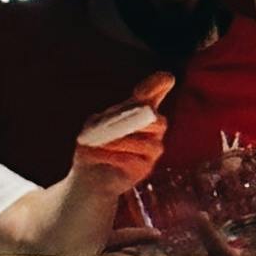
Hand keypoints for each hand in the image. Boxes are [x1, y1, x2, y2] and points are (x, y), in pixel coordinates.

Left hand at [67, 77, 174, 199]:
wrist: (87, 176)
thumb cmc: (93, 146)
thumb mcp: (93, 126)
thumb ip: (102, 121)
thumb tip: (111, 124)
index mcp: (140, 111)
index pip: (156, 92)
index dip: (160, 85)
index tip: (168, 79)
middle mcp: (152, 129)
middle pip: (158, 121)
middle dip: (139, 120)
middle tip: (117, 121)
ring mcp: (152, 150)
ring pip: (145, 143)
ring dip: (119, 141)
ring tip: (98, 143)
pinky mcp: (145, 168)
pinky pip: (132, 160)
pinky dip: (111, 155)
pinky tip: (95, 153)